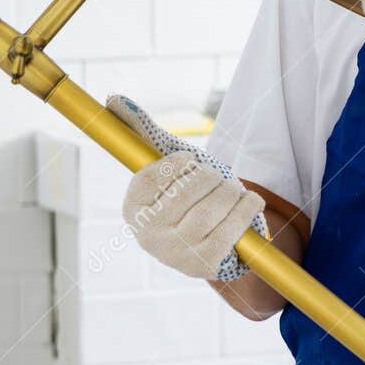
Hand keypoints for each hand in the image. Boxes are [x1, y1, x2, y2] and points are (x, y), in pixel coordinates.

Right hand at [107, 94, 268, 279]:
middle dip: (212, 176)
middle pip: (188, 190)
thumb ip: (144, 132)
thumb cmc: (189, 196)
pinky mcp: (204, 266)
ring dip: (232, 191)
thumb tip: (113, 98)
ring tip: (235, 189)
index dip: (180, 163)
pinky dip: (247, 208)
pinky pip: (231, 228)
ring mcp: (175, 254)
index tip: (191, 162)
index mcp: (132, 208)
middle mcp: (147, 235)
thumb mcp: (171, 165)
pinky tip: (250, 202)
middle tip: (219, 177)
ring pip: (211, 209)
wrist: (214, 241)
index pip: (153, 175)